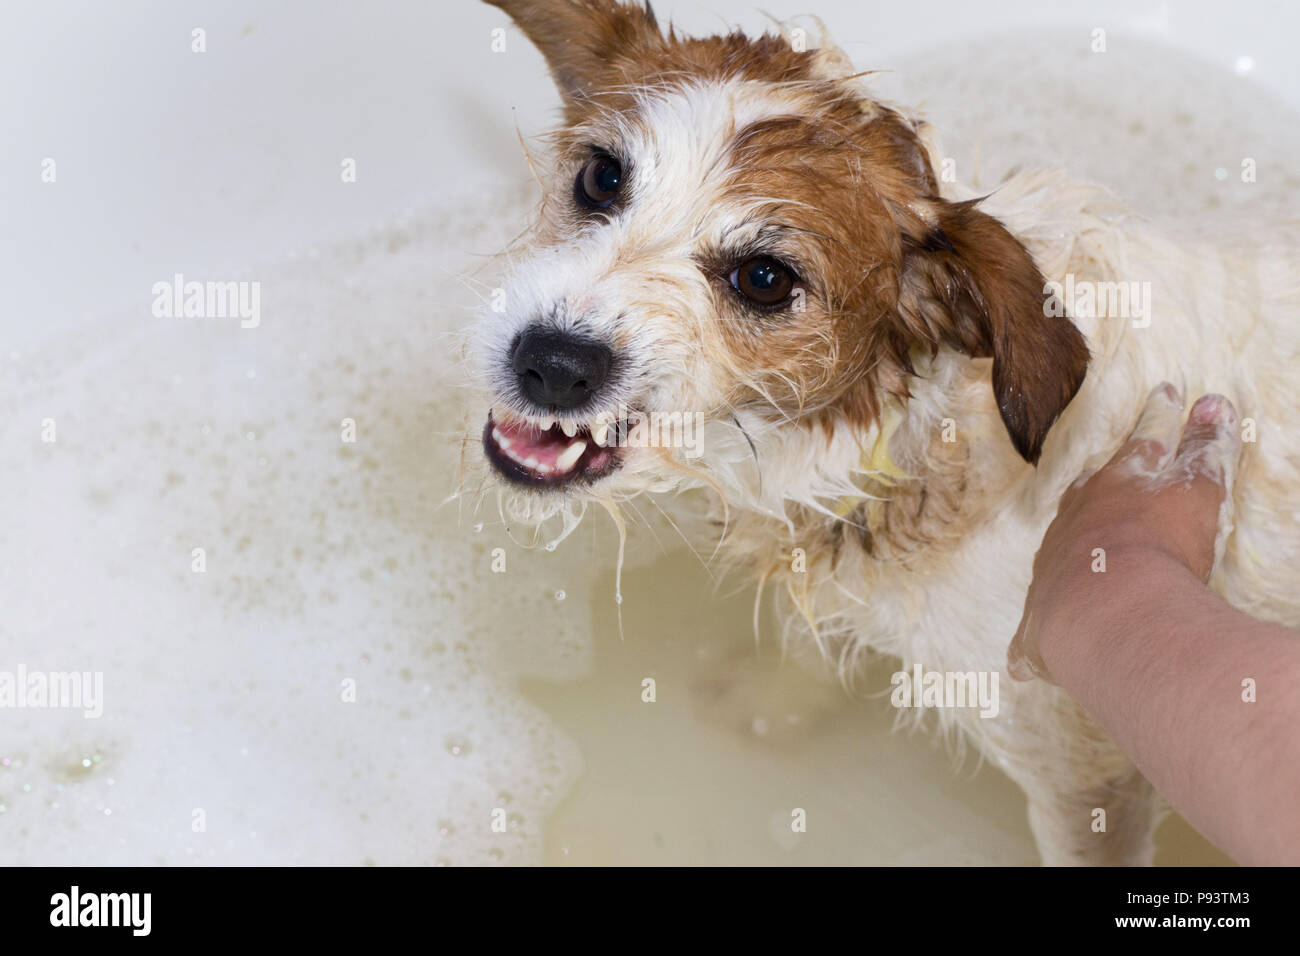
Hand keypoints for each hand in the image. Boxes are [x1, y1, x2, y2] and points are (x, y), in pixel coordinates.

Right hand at [1008, 384, 1241, 682]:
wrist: (1099, 609)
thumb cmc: (1065, 624)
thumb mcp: (1039, 639)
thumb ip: (1034, 647)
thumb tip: (1018, 666)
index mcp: (1063, 541)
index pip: (1075, 511)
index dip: (1085, 499)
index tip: (1088, 486)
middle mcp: (1093, 508)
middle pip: (1111, 472)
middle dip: (1131, 450)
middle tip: (1142, 429)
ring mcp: (1137, 493)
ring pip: (1155, 449)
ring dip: (1171, 423)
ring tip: (1197, 403)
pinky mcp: (1184, 489)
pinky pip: (1200, 454)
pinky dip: (1211, 433)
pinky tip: (1218, 410)